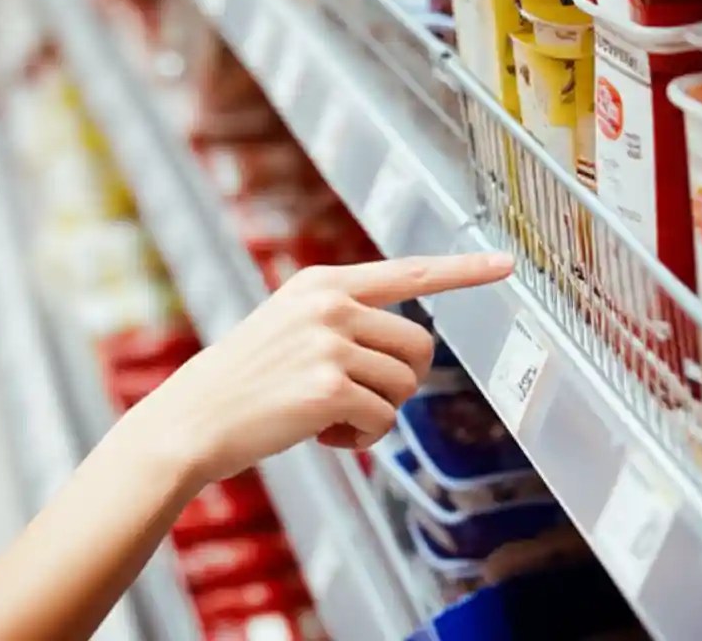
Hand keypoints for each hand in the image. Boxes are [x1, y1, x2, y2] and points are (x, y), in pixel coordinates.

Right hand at [130, 253, 513, 483]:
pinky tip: (319, 432)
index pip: (408, 272)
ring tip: (325, 413)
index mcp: (323, 284)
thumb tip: (412, 349)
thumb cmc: (246, 380)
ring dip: (375, 411)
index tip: (506, 265)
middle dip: (401, 380)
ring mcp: (330, 344)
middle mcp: (330, 305)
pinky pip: (383, 420)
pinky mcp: (329, 387)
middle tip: (356, 396)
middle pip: (420, 344)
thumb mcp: (290, 325)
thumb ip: (346, 320)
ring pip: (404, 386)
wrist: (194, 419)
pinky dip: (359, 436)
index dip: (463, 271)